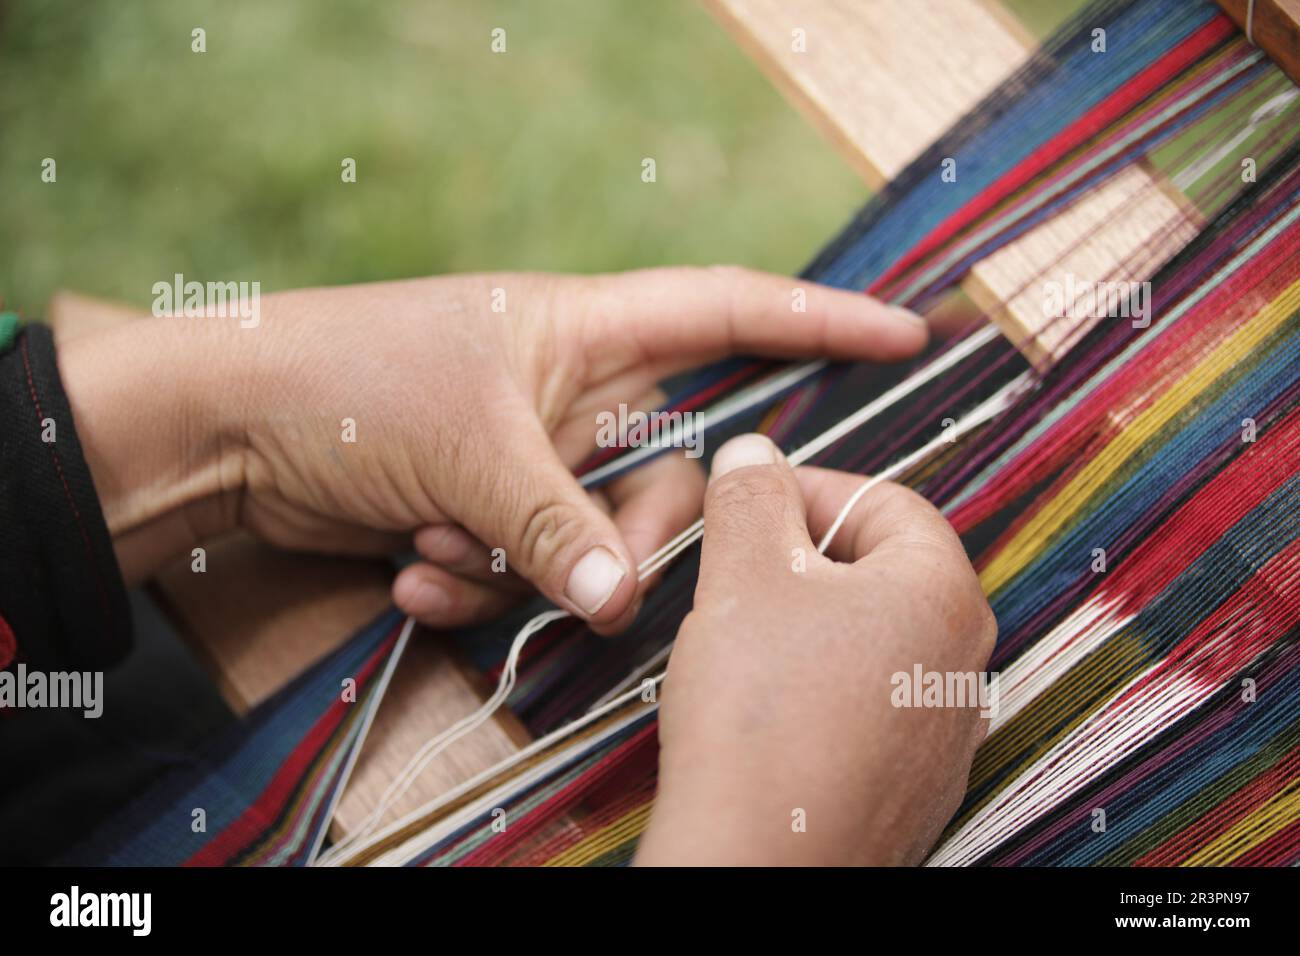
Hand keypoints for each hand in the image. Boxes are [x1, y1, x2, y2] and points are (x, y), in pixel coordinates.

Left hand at [58, 268, 925, 631]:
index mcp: (587, 332)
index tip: (907, 335)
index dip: (822, 320)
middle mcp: (573, 393)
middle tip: (564, 566)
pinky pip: (531, 566)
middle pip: (669, 477)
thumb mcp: (473, 451)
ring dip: (519, 569)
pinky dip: (478, 582)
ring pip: (596, 539)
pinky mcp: (488, 510)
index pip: (730, 310)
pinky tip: (411, 570)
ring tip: (435, 551)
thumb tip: (625, 600)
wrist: (226, 431)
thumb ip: (563, 528)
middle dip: (623, 537)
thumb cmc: (351, 388)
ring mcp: (532, 455)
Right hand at [635, 433, 995, 864]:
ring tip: (746, 643)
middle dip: (805, 559)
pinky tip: (771, 711)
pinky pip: (870, 706)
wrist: (760, 863)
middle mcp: (964, 662)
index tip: (751, 502)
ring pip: (874, 641)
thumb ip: (751, 496)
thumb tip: (754, 454)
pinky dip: (823, 689)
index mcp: (943, 592)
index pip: (886, 501)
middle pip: (883, 571)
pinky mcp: (915, 786)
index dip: (809, 489)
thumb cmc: (760, 717)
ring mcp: (944, 732)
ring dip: (811, 624)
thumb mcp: (741, 574)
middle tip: (740, 572)